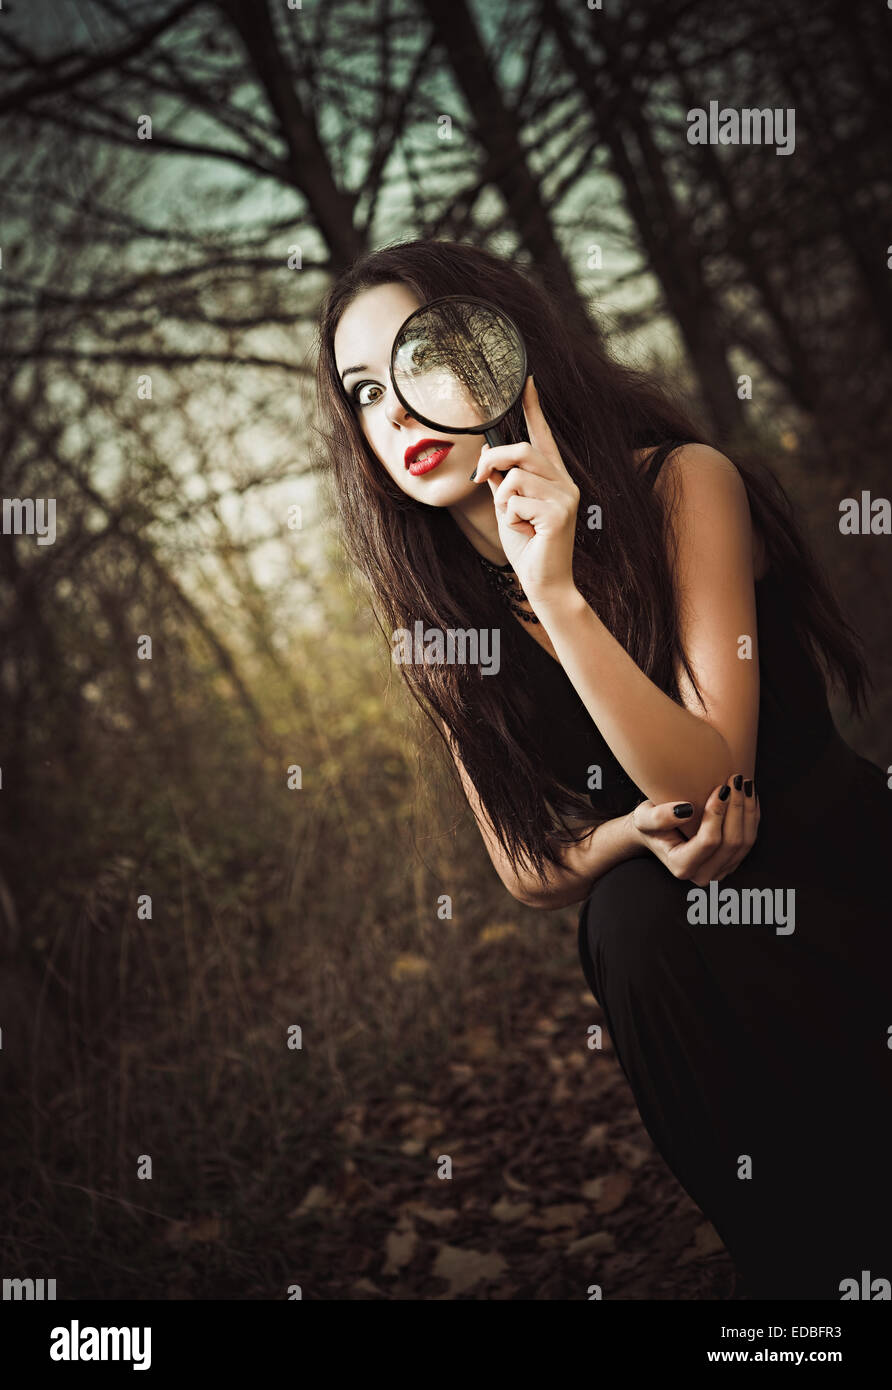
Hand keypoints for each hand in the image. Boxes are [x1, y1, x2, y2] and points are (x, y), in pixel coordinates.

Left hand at [470, 375, 579, 605]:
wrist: (544, 582)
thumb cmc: (527, 547)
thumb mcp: (508, 508)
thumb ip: (502, 482)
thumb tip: (488, 456)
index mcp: (554, 478)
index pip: (543, 437)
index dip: (534, 409)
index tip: (527, 381)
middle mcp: (565, 483)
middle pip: (522, 451)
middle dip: (494, 461)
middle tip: (482, 480)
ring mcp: (566, 497)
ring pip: (516, 478)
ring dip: (503, 502)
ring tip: (517, 521)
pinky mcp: (559, 513)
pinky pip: (516, 502)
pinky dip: (510, 519)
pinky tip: (526, 533)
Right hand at [629, 774, 759, 885]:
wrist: (657, 833)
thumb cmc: (649, 824)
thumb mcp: (643, 817)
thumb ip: (659, 817)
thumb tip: (687, 810)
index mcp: (681, 866)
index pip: (708, 841)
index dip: (717, 813)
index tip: (720, 788)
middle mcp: (703, 875)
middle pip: (732, 843)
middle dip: (737, 808)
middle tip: (735, 779)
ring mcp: (720, 871)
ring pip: (745, 842)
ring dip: (748, 810)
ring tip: (744, 783)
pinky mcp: (731, 862)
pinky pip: (749, 840)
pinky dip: (752, 816)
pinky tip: (749, 796)